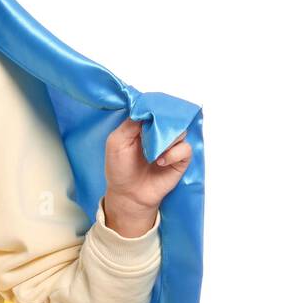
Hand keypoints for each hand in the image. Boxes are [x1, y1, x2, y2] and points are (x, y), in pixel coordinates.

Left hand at [103, 117, 192, 234]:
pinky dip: (173, 153)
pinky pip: (186, 148)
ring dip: (166, 139)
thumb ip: (130, 124)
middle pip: (170, 117)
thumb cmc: (120, 168)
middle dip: (162, 123)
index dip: (153, 108)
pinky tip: (160, 162)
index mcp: (143, 125)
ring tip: (152, 153)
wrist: (128, 194)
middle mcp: (159, 133)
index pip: (154, 108)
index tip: (150, 111)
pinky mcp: (180, 159)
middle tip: (151, 134)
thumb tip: (147, 110)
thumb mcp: (116, 142)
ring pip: (180, 131)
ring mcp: (171, 145)